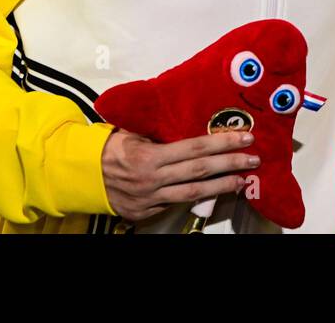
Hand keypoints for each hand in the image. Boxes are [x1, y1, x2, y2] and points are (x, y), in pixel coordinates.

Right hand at [99, 127, 259, 223]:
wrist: (80, 175)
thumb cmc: (108, 147)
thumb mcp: (132, 133)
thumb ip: (159, 133)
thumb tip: (188, 122)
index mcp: (149, 156)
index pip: (194, 148)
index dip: (222, 143)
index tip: (244, 137)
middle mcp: (152, 179)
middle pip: (200, 171)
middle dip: (230, 164)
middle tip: (254, 158)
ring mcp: (150, 199)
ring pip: (193, 193)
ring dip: (222, 186)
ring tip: (242, 180)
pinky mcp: (146, 212)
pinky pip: (176, 203)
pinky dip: (198, 197)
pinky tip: (215, 191)